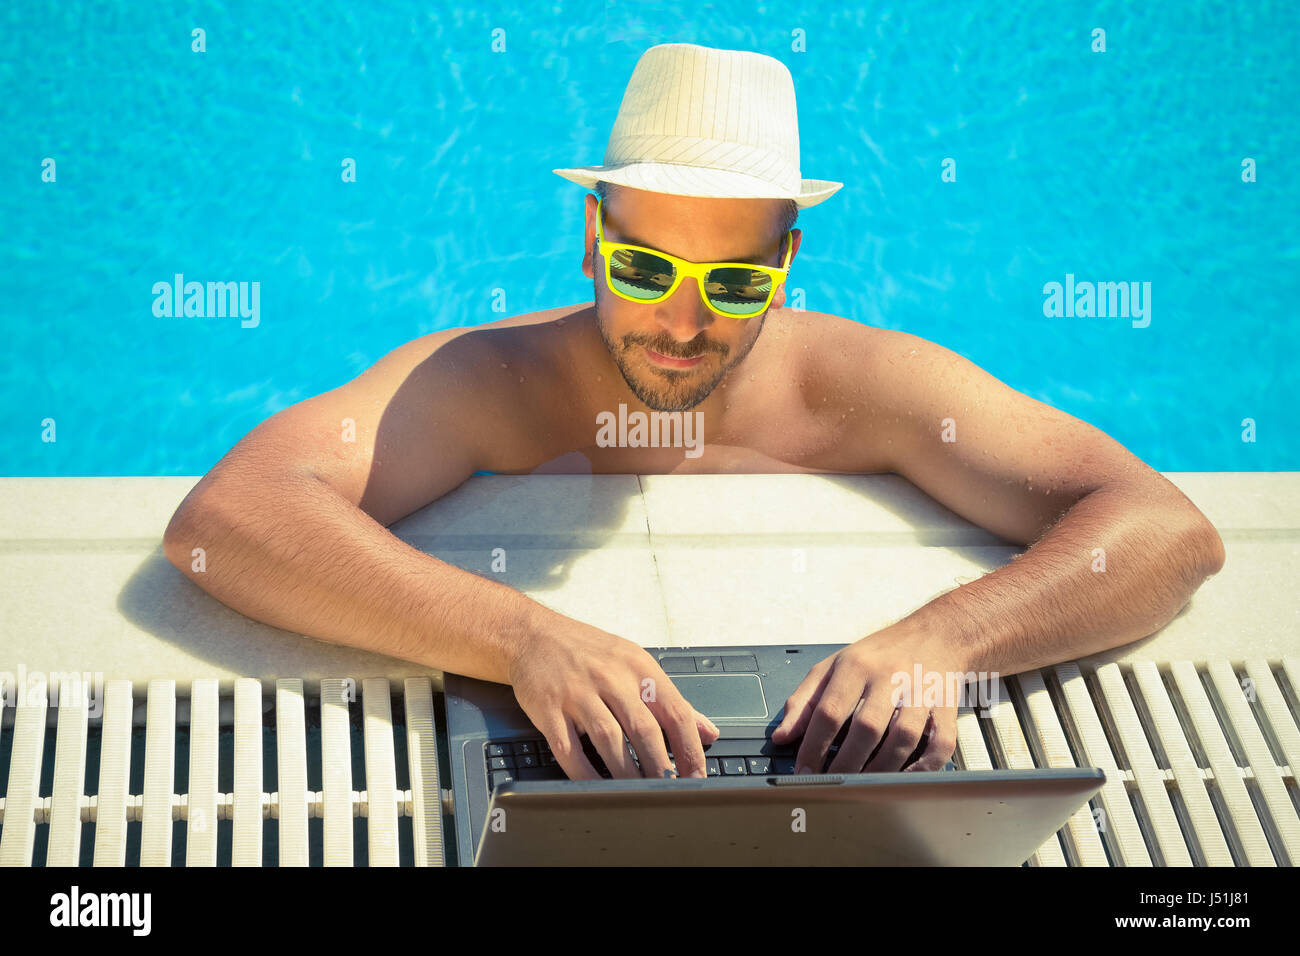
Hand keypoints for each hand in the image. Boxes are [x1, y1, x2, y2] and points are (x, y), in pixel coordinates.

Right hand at [508, 613, 719, 778]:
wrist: (533, 635)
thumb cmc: (587, 652)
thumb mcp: (634, 664)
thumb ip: (671, 699)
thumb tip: (708, 731)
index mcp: (638, 667)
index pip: (674, 710)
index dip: (689, 748)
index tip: (696, 775)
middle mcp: (610, 677)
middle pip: (643, 728)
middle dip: (660, 766)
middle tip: (670, 792)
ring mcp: (577, 692)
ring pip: (608, 739)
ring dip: (626, 773)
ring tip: (639, 796)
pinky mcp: (549, 709)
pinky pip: (568, 748)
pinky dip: (584, 773)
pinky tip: (595, 788)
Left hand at [771, 625, 960, 772]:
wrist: (935, 635)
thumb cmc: (879, 655)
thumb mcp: (833, 666)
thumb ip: (804, 700)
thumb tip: (782, 736)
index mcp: (856, 666)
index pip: (829, 711)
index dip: (813, 746)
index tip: (804, 771)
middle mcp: (889, 676)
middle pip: (867, 728)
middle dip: (846, 764)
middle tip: (834, 784)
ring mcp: (921, 691)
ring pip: (903, 737)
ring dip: (882, 768)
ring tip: (864, 784)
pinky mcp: (946, 705)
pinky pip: (940, 742)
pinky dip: (925, 764)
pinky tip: (906, 774)